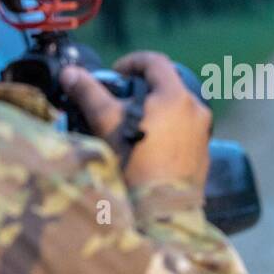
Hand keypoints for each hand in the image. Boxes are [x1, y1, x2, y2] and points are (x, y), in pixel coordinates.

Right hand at [58, 50, 210, 188]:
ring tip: (131, 127)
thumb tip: (70, 72)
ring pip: (177, 110)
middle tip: (120, 101)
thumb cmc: (135, 163)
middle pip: (168, 85)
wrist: (162, 212)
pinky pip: (184, 132)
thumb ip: (89, 94)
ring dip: (155, 110)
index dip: (131, 62)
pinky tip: (148, 148)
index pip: (155, 62)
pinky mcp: (204, 155)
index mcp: (177, 96)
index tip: (114, 75)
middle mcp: (197, 110)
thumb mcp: (107, 124)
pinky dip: (167, 130)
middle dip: (143, 88)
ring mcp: (204, 134)